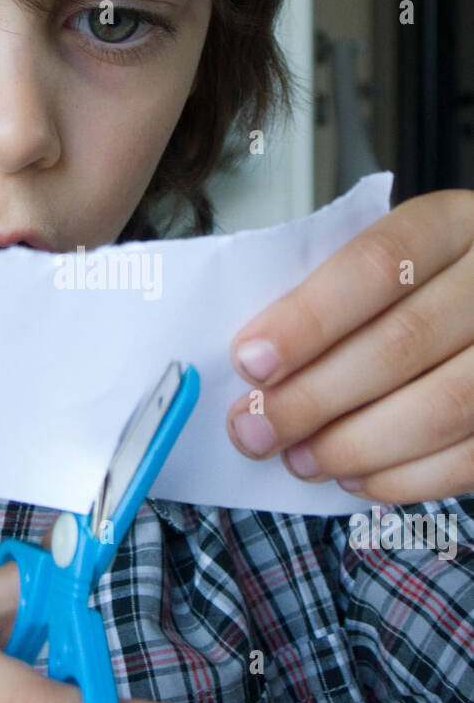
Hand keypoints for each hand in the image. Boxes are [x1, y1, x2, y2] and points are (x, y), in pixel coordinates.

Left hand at [226, 189, 473, 503]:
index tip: (251, 361)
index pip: (377, 263)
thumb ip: (326, 297)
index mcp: (451, 224)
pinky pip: (471, 457)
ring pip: (442, 406)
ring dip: (355, 446)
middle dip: (313, 396)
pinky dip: (404, 477)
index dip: (309, 318)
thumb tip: (256, 363)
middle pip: (403, 341)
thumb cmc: (413, 289)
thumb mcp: (378, 264)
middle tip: (254, 429)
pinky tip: (355, 477)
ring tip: (299, 459)